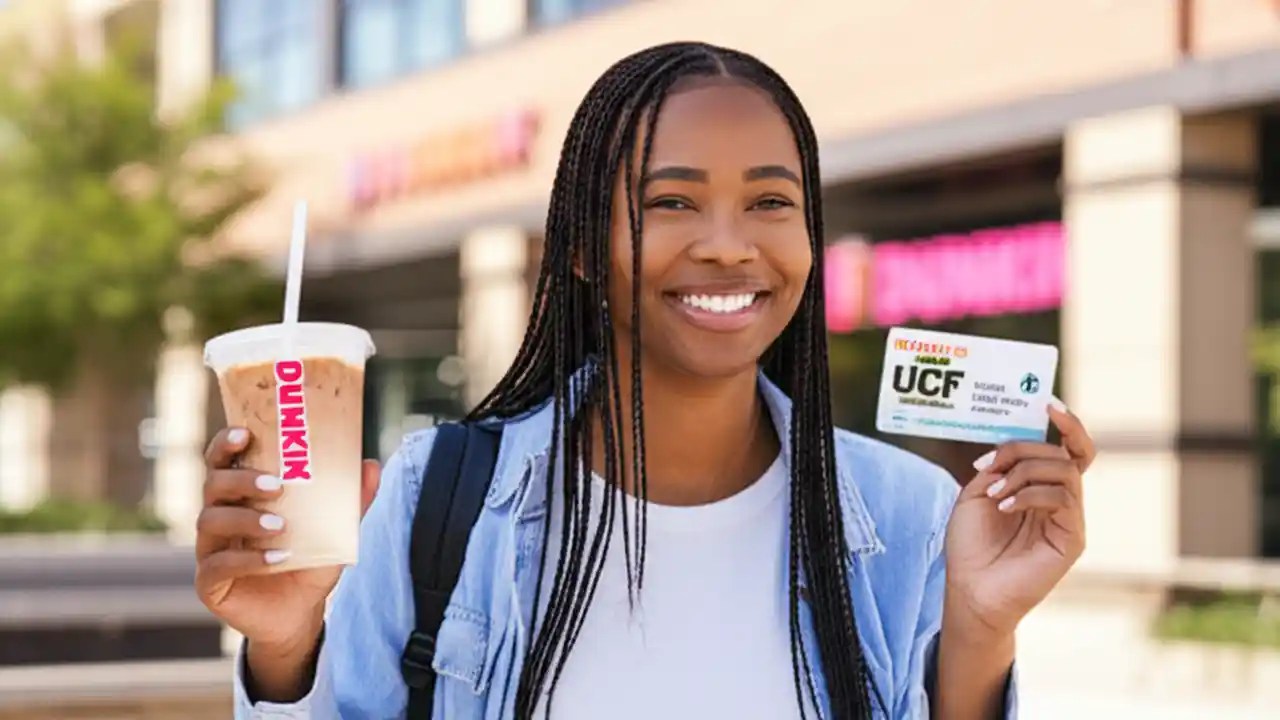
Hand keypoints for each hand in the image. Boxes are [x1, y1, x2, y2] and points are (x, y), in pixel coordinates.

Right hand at [194, 427, 380, 653]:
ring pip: (211, 521)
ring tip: (281, 526)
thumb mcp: (334, 529)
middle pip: (213, 485)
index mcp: (241, 495)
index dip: (225, 443)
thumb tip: (371, 465)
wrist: (300, 612)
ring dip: (246, 519)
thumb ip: (351, 500)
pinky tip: (278, 559)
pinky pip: (219, 565)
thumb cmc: (309, 561)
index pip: (222, 461)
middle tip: (278, 485)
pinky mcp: (210, 582)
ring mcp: (210, 549)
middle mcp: (219, 516)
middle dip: (242, 479)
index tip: (244, 433)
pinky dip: (249, 560)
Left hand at [943, 399, 1095, 638]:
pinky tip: (1004, 506)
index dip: (1068, 424)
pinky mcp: (1073, 538)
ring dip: (1024, 472)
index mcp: (1041, 487)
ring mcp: (1070, 518)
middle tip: (993, 462)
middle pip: (1063, 453)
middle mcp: (1061, 499)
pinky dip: (1029, 494)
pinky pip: (1063, 497)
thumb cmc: (971, 545)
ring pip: (1064, 470)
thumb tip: (1013, 444)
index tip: (1048, 403)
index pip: (1069, 449)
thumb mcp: (976, 493)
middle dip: (1024, 449)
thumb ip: (998, 465)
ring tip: (995, 493)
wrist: (969, 589)